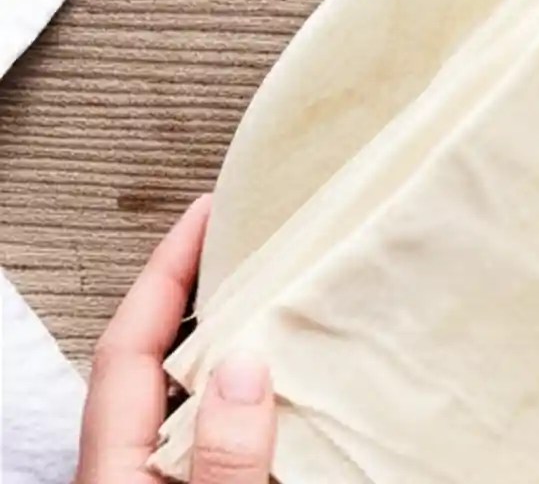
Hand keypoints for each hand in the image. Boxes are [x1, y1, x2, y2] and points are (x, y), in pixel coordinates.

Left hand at [76, 195, 277, 483]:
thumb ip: (225, 458)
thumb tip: (244, 368)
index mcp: (119, 469)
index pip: (130, 346)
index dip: (167, 269)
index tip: (207, 213)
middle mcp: (133, 469)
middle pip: (154, 358)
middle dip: (195, 290)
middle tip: (245, 238)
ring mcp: (165, 483)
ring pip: (189, 393)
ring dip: (228, 339)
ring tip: (275, 296)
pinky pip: (221, 426)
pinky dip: (252, 390)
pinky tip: (287, 384)